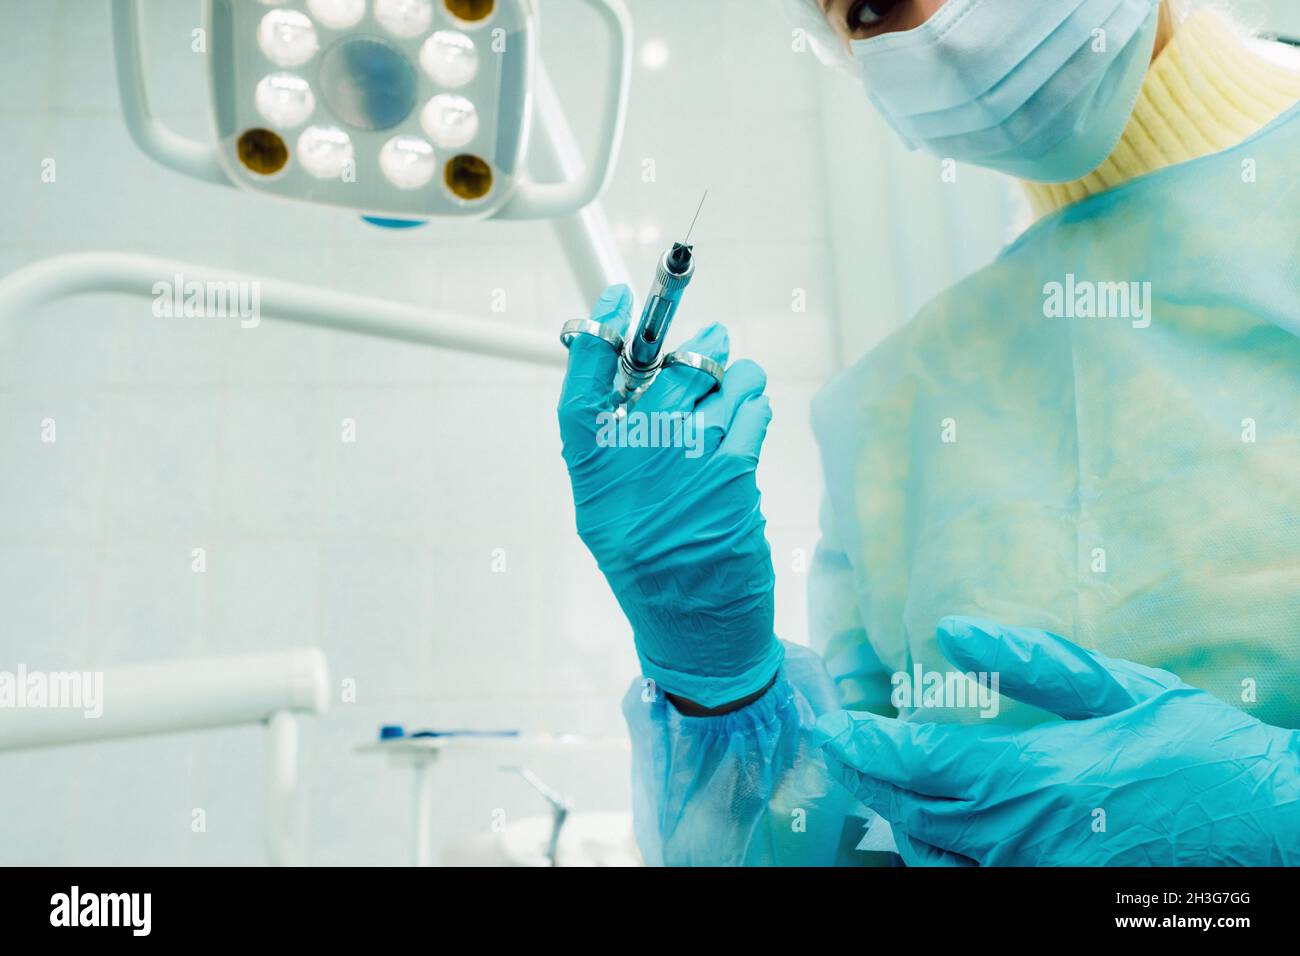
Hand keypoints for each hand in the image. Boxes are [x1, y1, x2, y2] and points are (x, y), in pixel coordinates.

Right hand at [558, 284, 782, 709]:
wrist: (698, 633)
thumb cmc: (652, 569)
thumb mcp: (608, 514)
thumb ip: (613, 450)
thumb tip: (634, 377)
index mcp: (595, 475)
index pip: (582, 390)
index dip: (595, 340)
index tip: (614, 303)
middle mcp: (635, 467)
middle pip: (665, 375)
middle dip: (696, 350)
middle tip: (711, 341)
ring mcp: (686, 468)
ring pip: (720, 385)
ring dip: (736, 377)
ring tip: (738, 384)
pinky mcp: (735, 478)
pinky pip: (751, 413)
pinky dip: (755, 406)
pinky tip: (751, 416)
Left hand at [815, 616, 1299, 865]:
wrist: (1272, 827)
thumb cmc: (1201, 748)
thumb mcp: (1123, 688)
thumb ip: (1032, 662)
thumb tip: (952, 629)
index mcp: (1044, 778)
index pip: (926, 764)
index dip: (868, 746)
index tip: (830, 727)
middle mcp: (1031, 840)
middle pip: (919, 814)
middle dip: (869, 780)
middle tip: (838, 748)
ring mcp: (1043, 881)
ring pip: (939, 859)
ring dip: (898, 820)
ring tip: (876, 782)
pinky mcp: (1059, 899)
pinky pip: (975, 886)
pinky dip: (941, 859)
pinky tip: (930, 830)